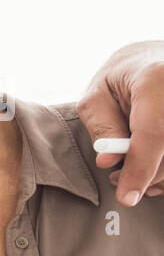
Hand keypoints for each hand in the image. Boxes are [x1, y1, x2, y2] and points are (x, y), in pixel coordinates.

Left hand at [77, 40, 163, 205]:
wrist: (155, 58)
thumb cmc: (122, 77)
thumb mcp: (96, 94)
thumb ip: (101, 126)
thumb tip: (108, 161)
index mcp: (156, 79)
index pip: (154, 132)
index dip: (140, 169)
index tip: (127, 197)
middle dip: (144, 174)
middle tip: (115, 179)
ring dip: (158, 175)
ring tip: (130, 172)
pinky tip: (151, 169)